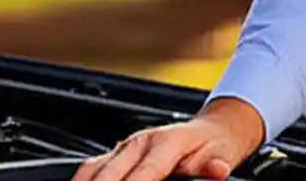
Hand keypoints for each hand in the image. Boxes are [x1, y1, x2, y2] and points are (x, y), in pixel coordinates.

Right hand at [71, 97, 265, 180]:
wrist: (212, 130)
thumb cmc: (214, 144)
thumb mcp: (221, 155)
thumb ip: (214, 166)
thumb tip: (218, 171)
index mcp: (167, 141)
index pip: (144, 173)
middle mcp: (141, 141)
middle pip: (109, 173)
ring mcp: (126, 147)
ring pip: (94, 169)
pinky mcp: (118, 153)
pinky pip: (92, 168)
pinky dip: (83, 180)